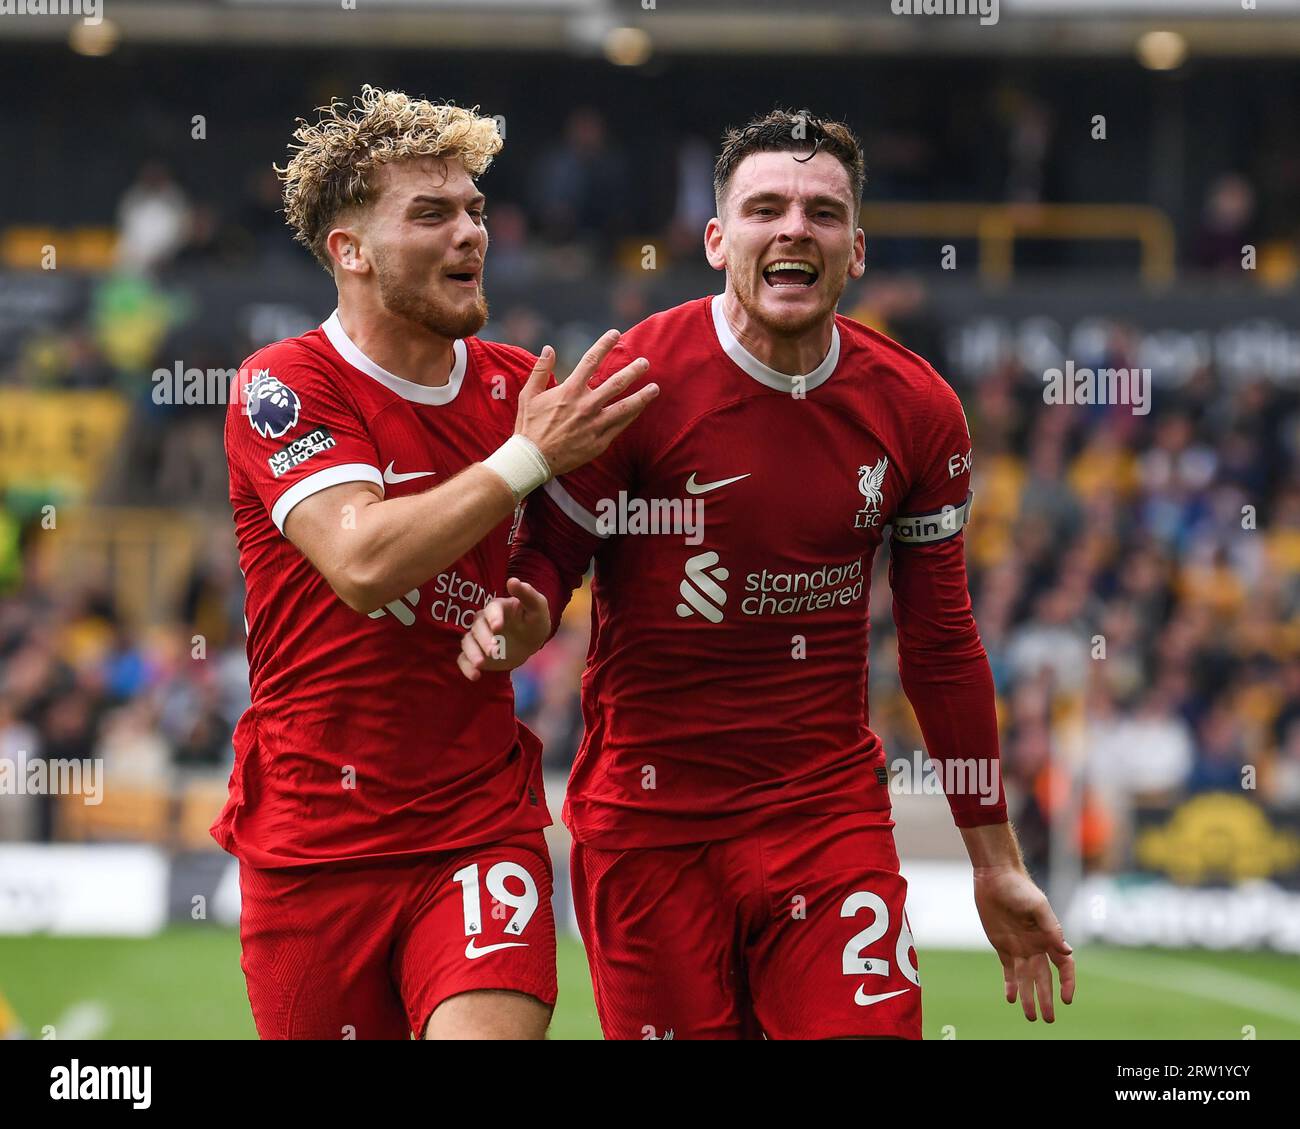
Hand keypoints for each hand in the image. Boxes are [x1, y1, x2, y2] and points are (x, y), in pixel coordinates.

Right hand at [457, 578, 551, 680]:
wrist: (529, 642)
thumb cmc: (534, 621)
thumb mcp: (538, 608)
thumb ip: (528, 594)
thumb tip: (512, 581)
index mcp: (499, 607)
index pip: (492, 608)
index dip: (494, 617)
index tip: (499, 627)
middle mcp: (484, 621)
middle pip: (477, 626)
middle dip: (484, 638)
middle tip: (494, 650)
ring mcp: (478, 638)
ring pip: (467, 642)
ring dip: (472, 653)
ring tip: (480, 664)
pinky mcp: (475, 653)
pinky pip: (463, 659)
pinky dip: (466, 667)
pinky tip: (475, 676)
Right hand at [515, 331, 657, 477]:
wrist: (533, 459)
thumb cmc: (529, 426)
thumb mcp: (529, 394)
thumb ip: (541, 370)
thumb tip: (549, 348)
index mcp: (569, 390)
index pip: (591, 360)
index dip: (604, 344)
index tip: (616, 333)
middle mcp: (585, 405)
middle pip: (616, 382)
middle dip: (633, 370)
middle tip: (645, 362)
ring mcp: (595, 424)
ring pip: (625, 406)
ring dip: (642, 396)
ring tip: (655, 388)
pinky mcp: (599, 441)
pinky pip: (620, 426)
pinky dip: (632, 416)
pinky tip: (641, 409)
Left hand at [972, 866, 1075, 1022]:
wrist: (995, 877)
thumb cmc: (1020, 888)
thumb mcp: (1037, 906)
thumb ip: (1051, 929)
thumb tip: (1067, 952)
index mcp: (1049, 937)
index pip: (1064, 966)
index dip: (1068, 983)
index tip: (1067, 999)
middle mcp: (1036, 946)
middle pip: (1044, 978)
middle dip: (1047, 998)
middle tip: (1049, 1019)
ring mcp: (1019, 947)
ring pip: (1026, 978)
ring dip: (1029, 997)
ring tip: (1030, 1016)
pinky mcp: (1002, 946)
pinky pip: (1008, 970)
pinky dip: (1011, 985)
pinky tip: (1012, 998)